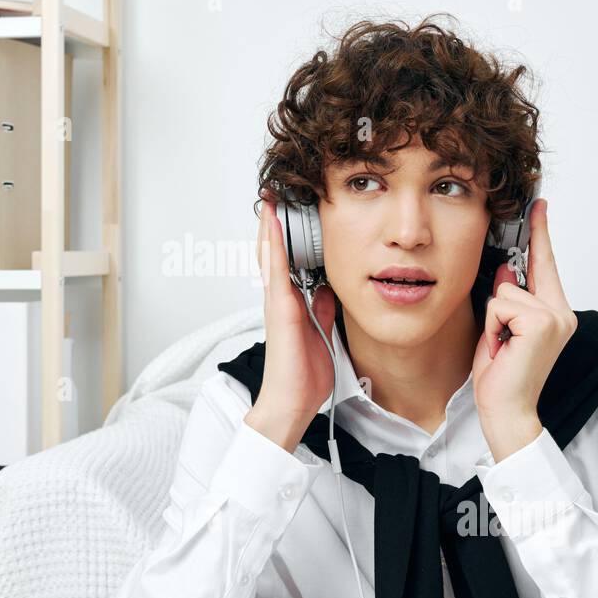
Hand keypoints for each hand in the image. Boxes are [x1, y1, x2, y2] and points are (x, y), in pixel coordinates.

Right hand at [244, 188, 337, 451]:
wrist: (292, 401)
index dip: (283, 237)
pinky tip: (273, 227)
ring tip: (270, 200)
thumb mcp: (323, 331)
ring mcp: (277, 302)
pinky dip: (273, 247)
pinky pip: (276, 271)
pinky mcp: (280, 308)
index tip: (286, 212)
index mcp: (290, 304)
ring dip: (269, 228)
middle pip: (272, 254)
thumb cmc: (304, 374)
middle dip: (272, 226)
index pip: (285, 263)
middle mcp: (279, 299)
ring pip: (270, 257)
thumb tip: (329, 289)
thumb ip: (323, 309)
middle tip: (273, 195)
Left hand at [471, 198, 576, 458]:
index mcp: (555, 313)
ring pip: (504, 293)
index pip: (544, 264)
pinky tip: (504, 348)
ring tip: (503, 348)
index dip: (539, 234)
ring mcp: (554, 316)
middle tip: (504, 344)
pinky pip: (500, 304)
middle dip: (500, 307)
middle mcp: (561, 312)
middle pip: (516, 277)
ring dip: (494, 321)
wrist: (507, 410)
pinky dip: (495, 327)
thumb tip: (505, 273)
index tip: (538, 204)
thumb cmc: (502, 378)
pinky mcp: (541, 322)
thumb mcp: (499, 330)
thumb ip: (507, 300)